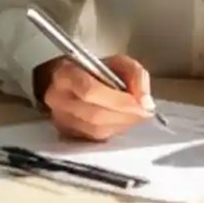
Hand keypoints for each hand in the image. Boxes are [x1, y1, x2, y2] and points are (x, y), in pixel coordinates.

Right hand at [35, 54, 155, 141]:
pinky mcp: (67, 136)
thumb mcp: (117, 63)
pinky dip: (113, 132)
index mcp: (66, 74)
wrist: (68, 84)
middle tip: (143, 112)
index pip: (89, 90)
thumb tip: (145, 101)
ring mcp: (60, 120)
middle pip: (94, 114)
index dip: (118, 100)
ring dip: (121, 125)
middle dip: (124, 116)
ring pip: (95, 130)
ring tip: (135, 116)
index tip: (139, 103)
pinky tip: (121, 122)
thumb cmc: (94, 71)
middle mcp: (58, 99)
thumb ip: (135, 75)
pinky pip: (95, 140)